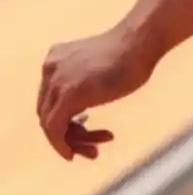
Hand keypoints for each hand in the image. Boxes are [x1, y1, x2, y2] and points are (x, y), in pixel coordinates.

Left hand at [37, 28, 155, 159]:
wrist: (141, 42)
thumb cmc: (132, 54)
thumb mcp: (98, 69)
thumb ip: (84, 84)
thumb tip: (81, 111)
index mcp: (56, 61)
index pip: (51, 101)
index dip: (67, 121)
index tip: (89, 131)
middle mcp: (50, 69)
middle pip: (48, 114)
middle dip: (70, 135)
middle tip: (94, 148)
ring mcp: (56, 81)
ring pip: (50, 124)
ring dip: (74, 141)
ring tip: (97, 150)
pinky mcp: (67, 94)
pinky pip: (54, 128)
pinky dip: (63, 145)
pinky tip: (84, 152)